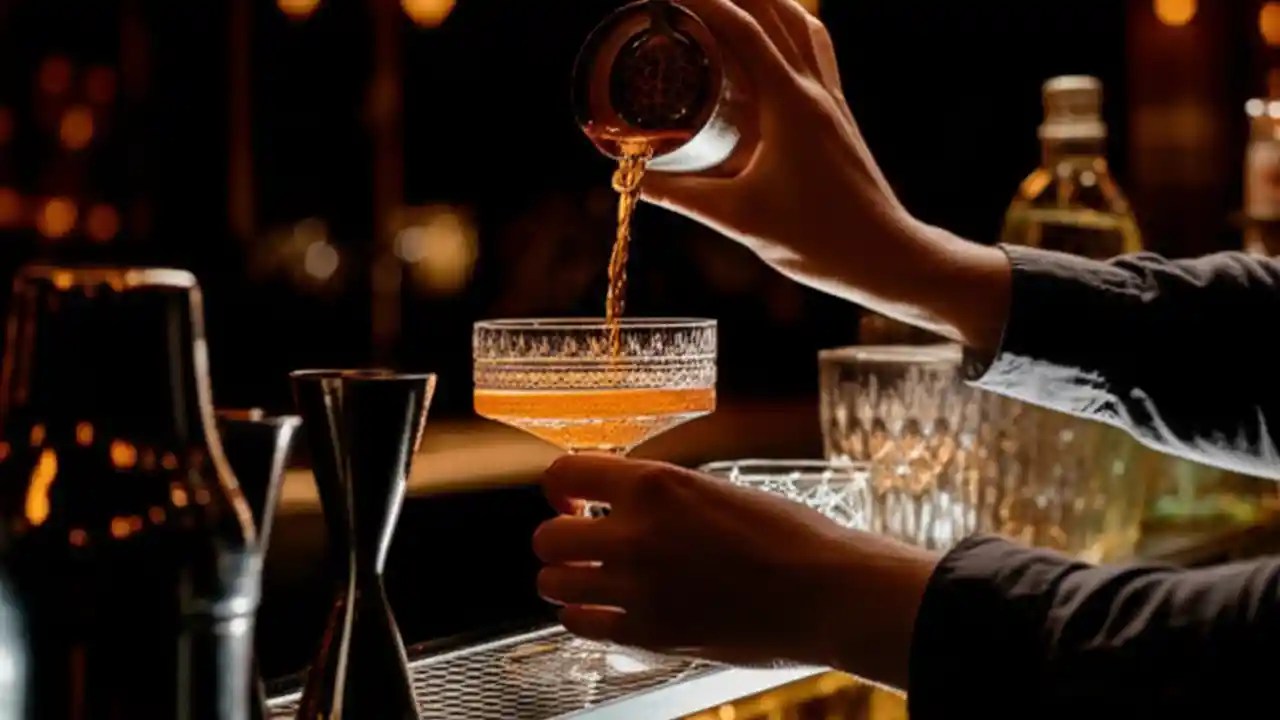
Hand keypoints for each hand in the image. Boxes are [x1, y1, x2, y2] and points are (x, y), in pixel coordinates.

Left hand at [532, 453, 938, 688]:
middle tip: (583, 541)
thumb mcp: (717, 490)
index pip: (565, 472)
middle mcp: (636, 533)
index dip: (560, 487)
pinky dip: (584, 617)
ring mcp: (638, 587)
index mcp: (657, 485)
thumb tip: (628, 498)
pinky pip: (580, 625)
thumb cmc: (790, 537)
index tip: (572, 497)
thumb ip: (663, 495)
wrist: (827, 592)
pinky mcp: (649, 633)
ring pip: (552, 583)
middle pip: (547, 537)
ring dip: (565, 578)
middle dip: (560, 537)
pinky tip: (604, 610)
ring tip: (589, 578)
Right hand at [642, 0, 1010, 352]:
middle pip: (774, 13)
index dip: (705, 3)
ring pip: (801, 24)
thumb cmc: (818, 241)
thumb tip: (629, 179)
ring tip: (728, 3)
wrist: (883, 255)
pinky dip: (792, 28)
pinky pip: (816, 50)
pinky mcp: (839, 114)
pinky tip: (774, 36)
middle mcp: (814, 90)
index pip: (743, 30)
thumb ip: (679, 195)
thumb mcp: (736, 219)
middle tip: (692, 1)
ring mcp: (832, 98)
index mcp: (789, 105)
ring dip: (765, 3)